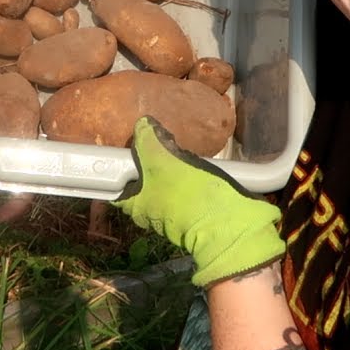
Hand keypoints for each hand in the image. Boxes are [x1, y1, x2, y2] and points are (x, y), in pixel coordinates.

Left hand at [113, 116, 285, 286]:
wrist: (232, 224)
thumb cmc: (189, 195)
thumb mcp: (161, 161)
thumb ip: (147, 141)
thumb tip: (142, 125)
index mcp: (136, 206)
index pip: (118, 183)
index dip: (122, 163)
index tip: (132, 144)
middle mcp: (152, 213)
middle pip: (144, 179)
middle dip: (153, 160)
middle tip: (161, 140)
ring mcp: (176, 213)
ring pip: (168, 182)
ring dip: (175, 167)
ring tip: (181, 148)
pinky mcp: (198, 211)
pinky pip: (189, 188)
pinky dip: (192, 175)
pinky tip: (199, 163)